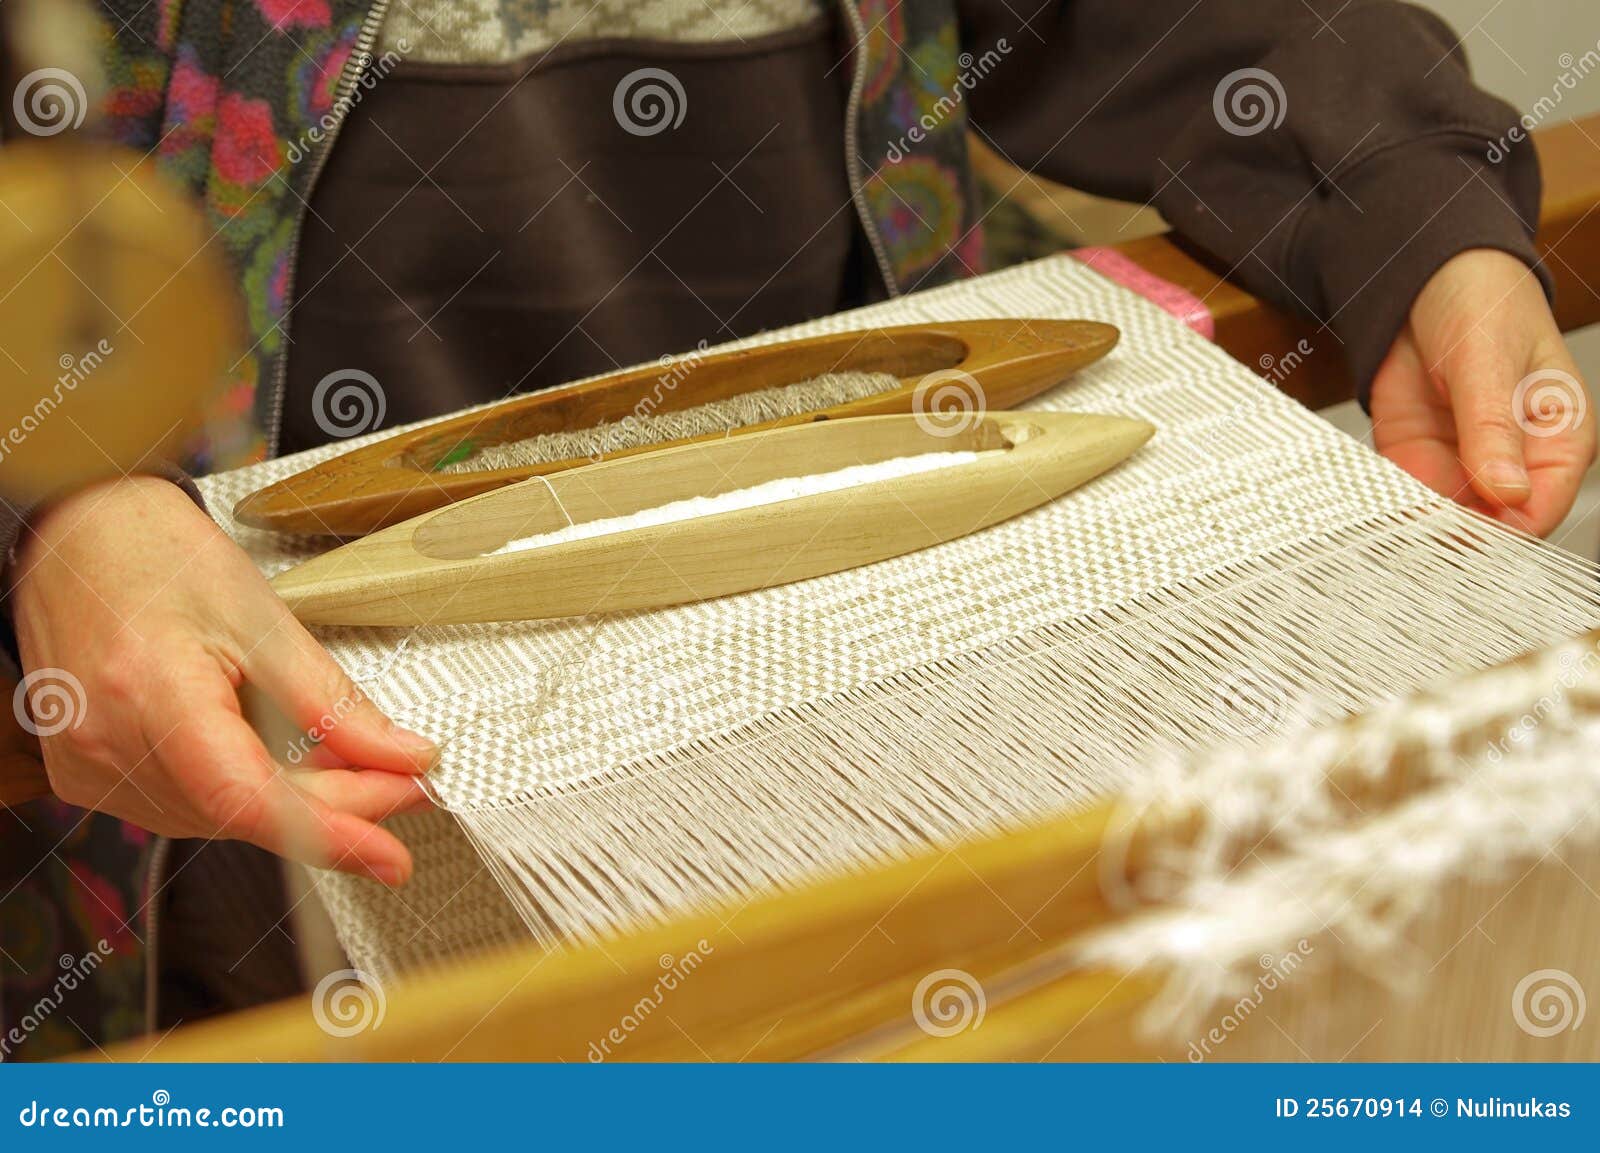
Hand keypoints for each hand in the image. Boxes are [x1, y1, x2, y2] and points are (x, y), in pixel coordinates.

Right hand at [10, 476, 436, 884]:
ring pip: (221, 820)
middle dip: (336, 809)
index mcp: (151, 692)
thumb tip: (402, 757)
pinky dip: (250, 793)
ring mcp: (89, 769)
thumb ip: (331, 698)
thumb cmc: (157, 559)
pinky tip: (291, 768)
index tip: (390, 857)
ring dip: (298, 804)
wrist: (76, 538)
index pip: (246, 797)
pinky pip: (190, 807)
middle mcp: (108, 744)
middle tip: (406, 787)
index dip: (327, 834)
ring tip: (356, 767)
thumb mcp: (263, 616)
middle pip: (243, 814)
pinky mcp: (90, 777)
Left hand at [1370, 248, 1594, 536]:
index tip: (1467, 536)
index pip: (1541, 510)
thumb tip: (1508, 494)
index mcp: (1558, 440)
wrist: (1427, 281)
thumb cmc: (1483, 307)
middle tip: (1418, 536)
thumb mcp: (1488, 364)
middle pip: (1490, 526)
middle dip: (1456, 536)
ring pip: (1445, 520)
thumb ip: (1493, 430)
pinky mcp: (1417, 460)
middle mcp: (1513, 463)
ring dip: (1417, 528)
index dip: (1506, 532)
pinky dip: (1389, 508)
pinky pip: (1405, 499)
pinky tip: (1371, 512)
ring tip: (1390, 529)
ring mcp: (1463, 465)